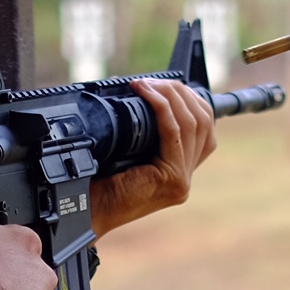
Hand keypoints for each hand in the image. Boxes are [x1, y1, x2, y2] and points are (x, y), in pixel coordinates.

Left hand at [91, 77, 215, 236]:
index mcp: (180, 170)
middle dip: (180, 93)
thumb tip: (146, 90)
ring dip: (170, 96)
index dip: (190, 99)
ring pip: (192, 123)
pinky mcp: (173, 179)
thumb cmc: (97, 180)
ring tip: (147, 84)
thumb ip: (145, 131)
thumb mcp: (128, 148)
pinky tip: (146, 94)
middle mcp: (186, 176)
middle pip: (202, 121)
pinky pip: (173, 132)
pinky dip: (161, 107)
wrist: (85, 208)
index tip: (167, 84)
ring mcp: (183, 180)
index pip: (204, 127)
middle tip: (153, 82)